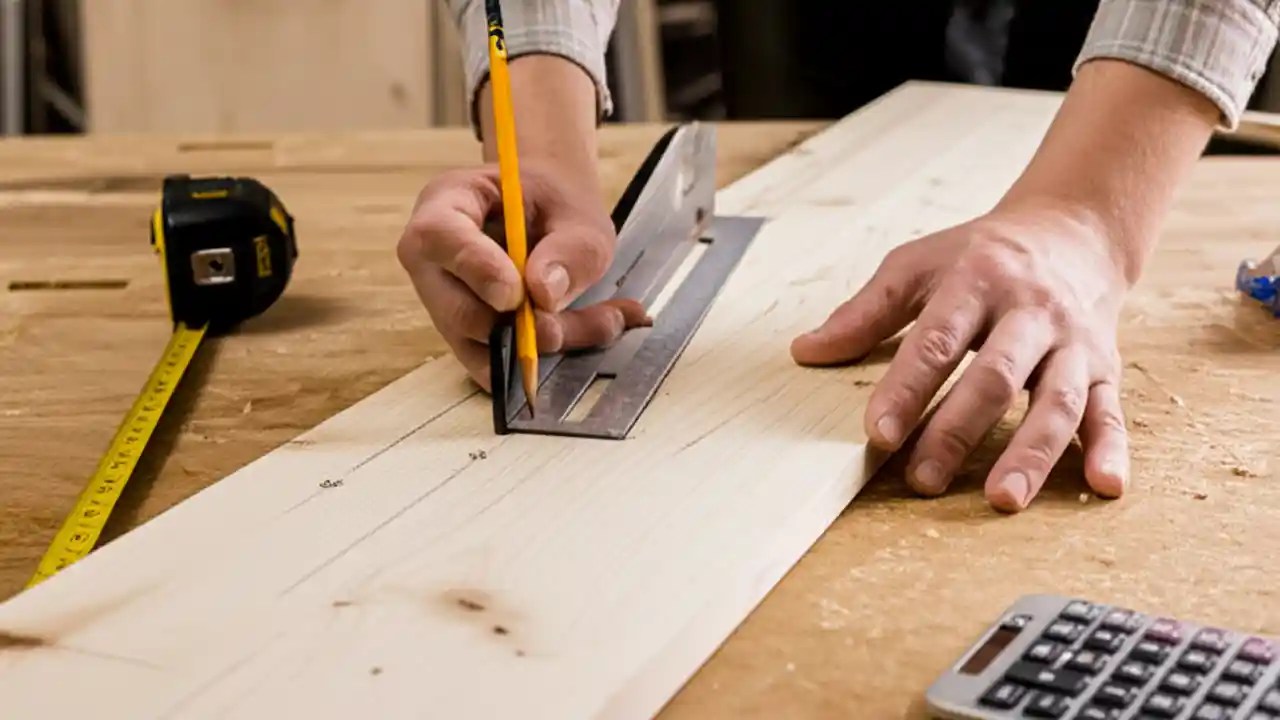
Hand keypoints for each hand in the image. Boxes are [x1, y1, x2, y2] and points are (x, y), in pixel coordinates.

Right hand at [397, 163, 649, 389]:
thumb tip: (544, 296)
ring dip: (546, 345)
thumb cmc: (554, 198)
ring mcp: (445, 302)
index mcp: (447, 203)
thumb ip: (570, 248)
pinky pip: (499, 362)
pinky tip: (597, 328)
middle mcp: (433, 259)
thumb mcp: (578, 211)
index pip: (438, 237)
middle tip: (563, 326)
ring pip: (481, 346)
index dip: (476, 270)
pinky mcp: (468, 335)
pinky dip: (549, 355)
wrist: (548, 206)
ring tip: (607, 321)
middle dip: (516, 330)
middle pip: (455, 310)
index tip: (516, 295)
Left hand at [791, 203, 1130, 511]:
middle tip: (923, 480)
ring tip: (1002, 500)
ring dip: (1032, 454)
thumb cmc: (981, 256)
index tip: (877, 433)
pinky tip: (1105, 486)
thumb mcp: (917, 265)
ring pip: (1056, 401)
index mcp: (976, 282)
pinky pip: (1110, 410)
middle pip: (994, 377)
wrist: (1073, 231)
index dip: (906, 388)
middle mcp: (1029, 313)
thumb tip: (806, 351)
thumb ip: (865, 312)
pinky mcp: (1105, 367)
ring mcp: (1072, 343)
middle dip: (957, 431)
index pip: (936, 340)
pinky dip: (1111, 449)